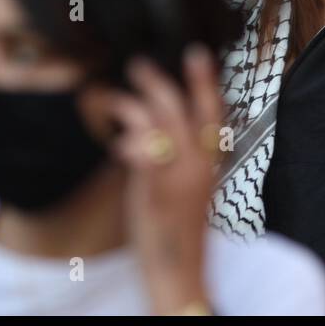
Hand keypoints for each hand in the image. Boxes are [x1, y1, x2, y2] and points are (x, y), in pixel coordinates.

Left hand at [93, 45, 222, 314]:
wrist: (181, 271)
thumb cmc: (178, 229)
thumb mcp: (184, 187)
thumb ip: (168, 158)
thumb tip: (145, 132)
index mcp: (209, 163)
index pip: (212, 113)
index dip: (205, 82)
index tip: (197, 54)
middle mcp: (199, 168)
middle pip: (183, 113)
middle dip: (160, 84)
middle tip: (139, 64)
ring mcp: (180, 181)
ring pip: (163, 129)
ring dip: (135, 107)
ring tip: (112, 97)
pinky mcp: (159, 197)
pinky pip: (148, 162)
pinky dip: (134, 146)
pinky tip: (119, 142)